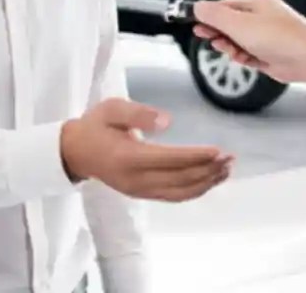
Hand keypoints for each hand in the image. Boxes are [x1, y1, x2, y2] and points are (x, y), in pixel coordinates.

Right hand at [61, 98, 233, 201]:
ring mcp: (140, 191)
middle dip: (208, 170)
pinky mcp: (143, 194)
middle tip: (230, 158)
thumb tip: (167, 122)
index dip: (196, 156)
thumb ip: (138, 114)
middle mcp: (136, 180)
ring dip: (206, 182)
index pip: (170, 160)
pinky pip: (175, 196)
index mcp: (128, 158)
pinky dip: (196, 190)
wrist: (76, 152)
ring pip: (180, 192)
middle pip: (180, 179)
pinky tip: (210, 179)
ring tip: (227, 169)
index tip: (219, 150)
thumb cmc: (96, 125)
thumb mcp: (112, 109)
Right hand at [192, 0, 305, 87]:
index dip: (208, 13)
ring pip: (238, 40)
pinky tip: (241, 58)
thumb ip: (216, 15)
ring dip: (229, 45)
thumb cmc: (281, 37)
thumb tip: (198, 6)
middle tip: (202, 34)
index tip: (193, 19)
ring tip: (225, 48)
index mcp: (257, 4)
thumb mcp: (239, 24)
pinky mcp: (270, 54)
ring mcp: (267, 37)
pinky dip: (242, 57)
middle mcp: (263, 19)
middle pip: (230, 23)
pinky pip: (249, 54)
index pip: (225, 5)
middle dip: (216, 30)